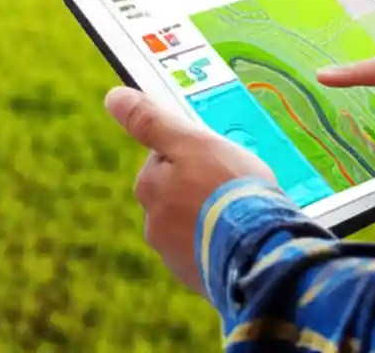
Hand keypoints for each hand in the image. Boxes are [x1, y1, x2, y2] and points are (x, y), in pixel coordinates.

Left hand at [105, 87, 276, 295]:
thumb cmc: (228, 187)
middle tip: (235, 185)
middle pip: (176, 193)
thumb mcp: (191, 142)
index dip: (194, 154)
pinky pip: (207, 251)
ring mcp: (175, 255)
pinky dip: (221, 243)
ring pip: (192, 224)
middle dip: (200, 187)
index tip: (218, 159)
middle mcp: (154, 224)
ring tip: (243, 214)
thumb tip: (113, 96)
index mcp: (149, 187)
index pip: (164, 159)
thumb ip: (151, 121)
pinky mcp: (198, 278)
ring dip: (211, 217)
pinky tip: (243, 238)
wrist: (260, 250)